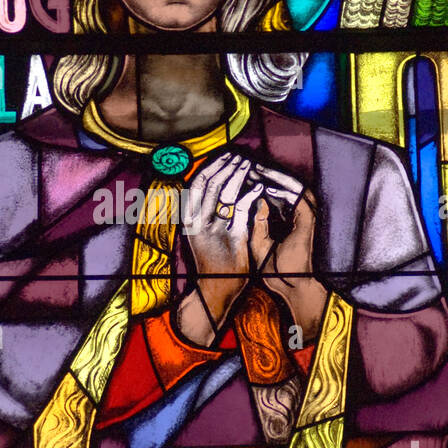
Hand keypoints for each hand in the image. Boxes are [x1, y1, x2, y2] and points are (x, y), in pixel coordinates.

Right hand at [175, 151, 263, 345]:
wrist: (216, 290)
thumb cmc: (213, 262)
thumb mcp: (202, 235)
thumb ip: (206, 214)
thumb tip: (215, 191)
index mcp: (189, 219)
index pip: (196, 185)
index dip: (211, 167)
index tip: (223, 157)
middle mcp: (197, 222)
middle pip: (209, 184)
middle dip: (225, 167)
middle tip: (238, 157)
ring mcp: (212, 229)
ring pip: (225, 193)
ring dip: (238, 175)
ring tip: (248, 165)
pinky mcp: (230, 237)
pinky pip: (242, 209)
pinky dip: (251, 196)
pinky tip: (259, 189)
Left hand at [249, 163, 326, 342]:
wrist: (291, 287)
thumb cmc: (274, 270)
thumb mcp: (257, 242)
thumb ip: (256, 222)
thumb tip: (252, 201)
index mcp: (287, 218)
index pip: (273, 192)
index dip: (256, 181)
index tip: (239, 173)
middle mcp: (298, 213)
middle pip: (283, 184)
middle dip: (264, 173)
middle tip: (245, 163)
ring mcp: (306, 215)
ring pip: (292, 185)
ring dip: (273, 176)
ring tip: (255, 169)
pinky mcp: (309, 220)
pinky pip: (298, 197)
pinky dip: (282, 190)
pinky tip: (266, 188)